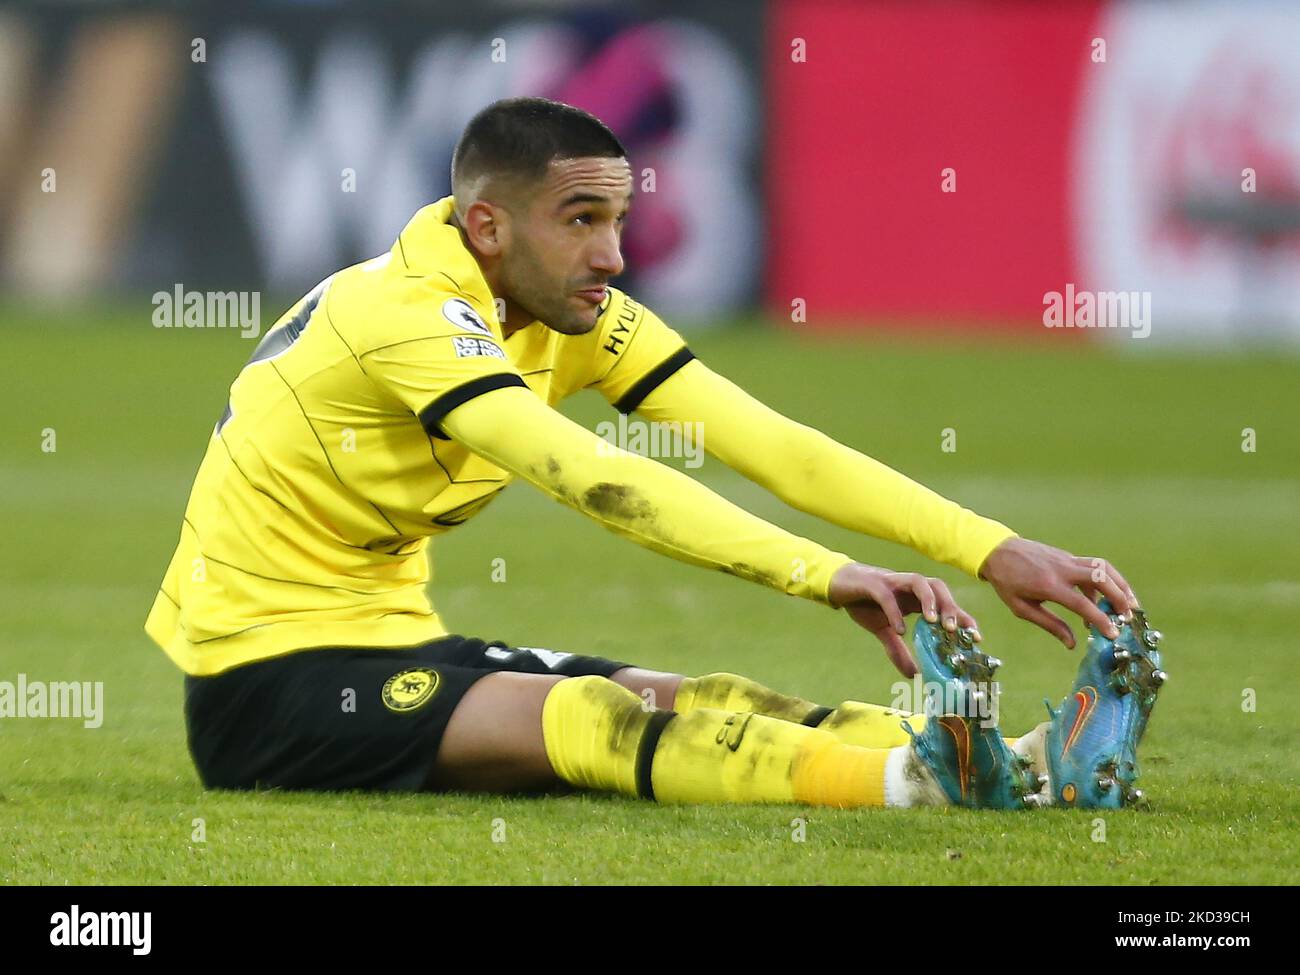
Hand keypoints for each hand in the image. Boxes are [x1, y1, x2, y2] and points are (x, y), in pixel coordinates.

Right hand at [828, 562, 978, 677]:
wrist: (838, 585)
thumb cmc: (865, 604)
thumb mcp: (884, 631)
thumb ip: (899, 650)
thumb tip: (913, 674)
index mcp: (916, 598)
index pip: (945, 604)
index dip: (963, 618)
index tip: (976, 638)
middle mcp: (909, 587)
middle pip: (938, 588)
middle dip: (950, 607)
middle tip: (954, 630)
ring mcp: (892, 582)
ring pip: (919, 582)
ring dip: (929, 600)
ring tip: (932, 622)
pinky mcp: (874, 584)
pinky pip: (888, 596)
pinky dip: (895, 611)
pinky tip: (899, 629)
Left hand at [978, 537, 1137, 648]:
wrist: (997, 551)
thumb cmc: (1007, 583)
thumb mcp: (1022, 608)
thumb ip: (1050, 625)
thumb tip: (1073, 644)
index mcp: (1049, 585)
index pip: (1082, 603)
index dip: (1101, 619)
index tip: (1113, 634)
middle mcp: (1062, 569)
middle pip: (1101, 577)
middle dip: (1120, 596)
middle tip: (1128, 617)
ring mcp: (1067, 559)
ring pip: (1102, 566)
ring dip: (1120, 584)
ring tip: (1129, 604)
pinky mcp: (1068, 555)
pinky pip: (1093, 566)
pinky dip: (1104, 581)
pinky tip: (1101, 598)